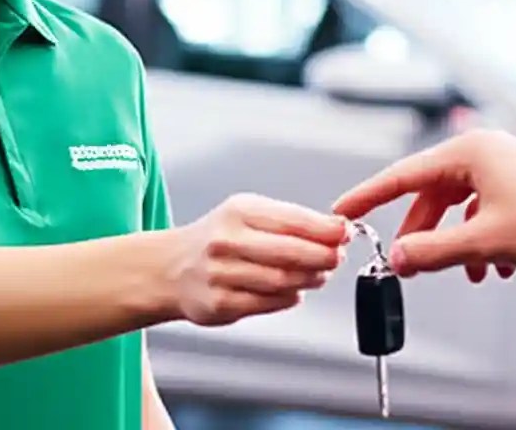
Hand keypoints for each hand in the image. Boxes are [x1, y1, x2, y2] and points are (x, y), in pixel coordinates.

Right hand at [169, 193, 347, 325]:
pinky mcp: (221, 304)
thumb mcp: (248, 214)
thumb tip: (336, 229)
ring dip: (310, 280)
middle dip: (323, 257)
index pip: (292, 220)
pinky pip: (269, 303)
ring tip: (318, 275)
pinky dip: (289, 298)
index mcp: (238, 212)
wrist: (171, 267)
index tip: (344, 233)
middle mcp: (226, 242)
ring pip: (283, 281)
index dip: (325, 229)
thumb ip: (290, 221)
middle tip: (336, 258)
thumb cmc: (219, 238)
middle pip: (290, 253)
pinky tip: (292, 291)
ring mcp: (221, 274)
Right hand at [332, 130, 515, 280]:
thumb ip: (433, 251)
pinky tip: (494, 267)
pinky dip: (480, 241)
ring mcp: (501, 168)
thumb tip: (399, 259)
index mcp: (466, 153)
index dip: (370, 196)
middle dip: (423, 234)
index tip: (345, 210)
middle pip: (431, 196)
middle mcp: (481, 154)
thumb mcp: (482, 241)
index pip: (402, 176)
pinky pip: (484, 212)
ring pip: (459, 208)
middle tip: (409, 263)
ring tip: (463, 271)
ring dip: (455, 243)